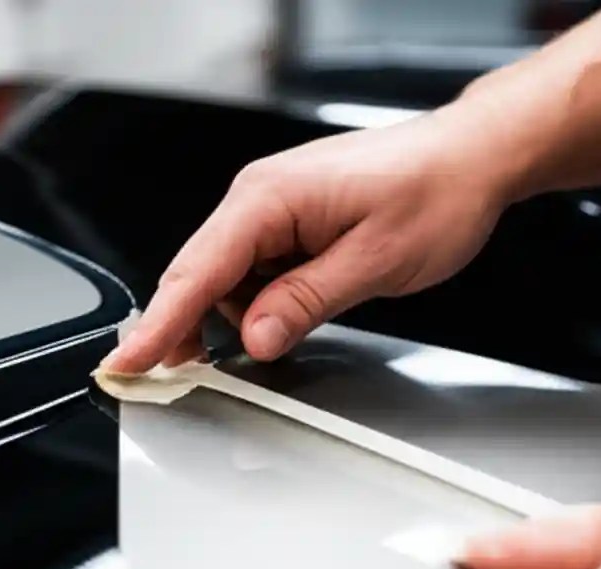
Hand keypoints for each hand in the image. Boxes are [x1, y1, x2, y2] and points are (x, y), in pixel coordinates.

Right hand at [101, 106, 515, 373]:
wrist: (473, 156)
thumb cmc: (436, 192)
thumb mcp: (373, 261)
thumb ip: (303, 301)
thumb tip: (253, 338)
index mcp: (269, 199)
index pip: (195, 272)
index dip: (158, 326)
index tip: (127, 363)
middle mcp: (258, 197)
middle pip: (197, 276)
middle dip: (183, 329)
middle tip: (173, 379)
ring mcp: (272, 207)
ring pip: (225, 279)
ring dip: (235, 317)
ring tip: (275, 338)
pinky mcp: (288, 220)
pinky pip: (252, 270)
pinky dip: (258, 301)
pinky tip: (283, 318)